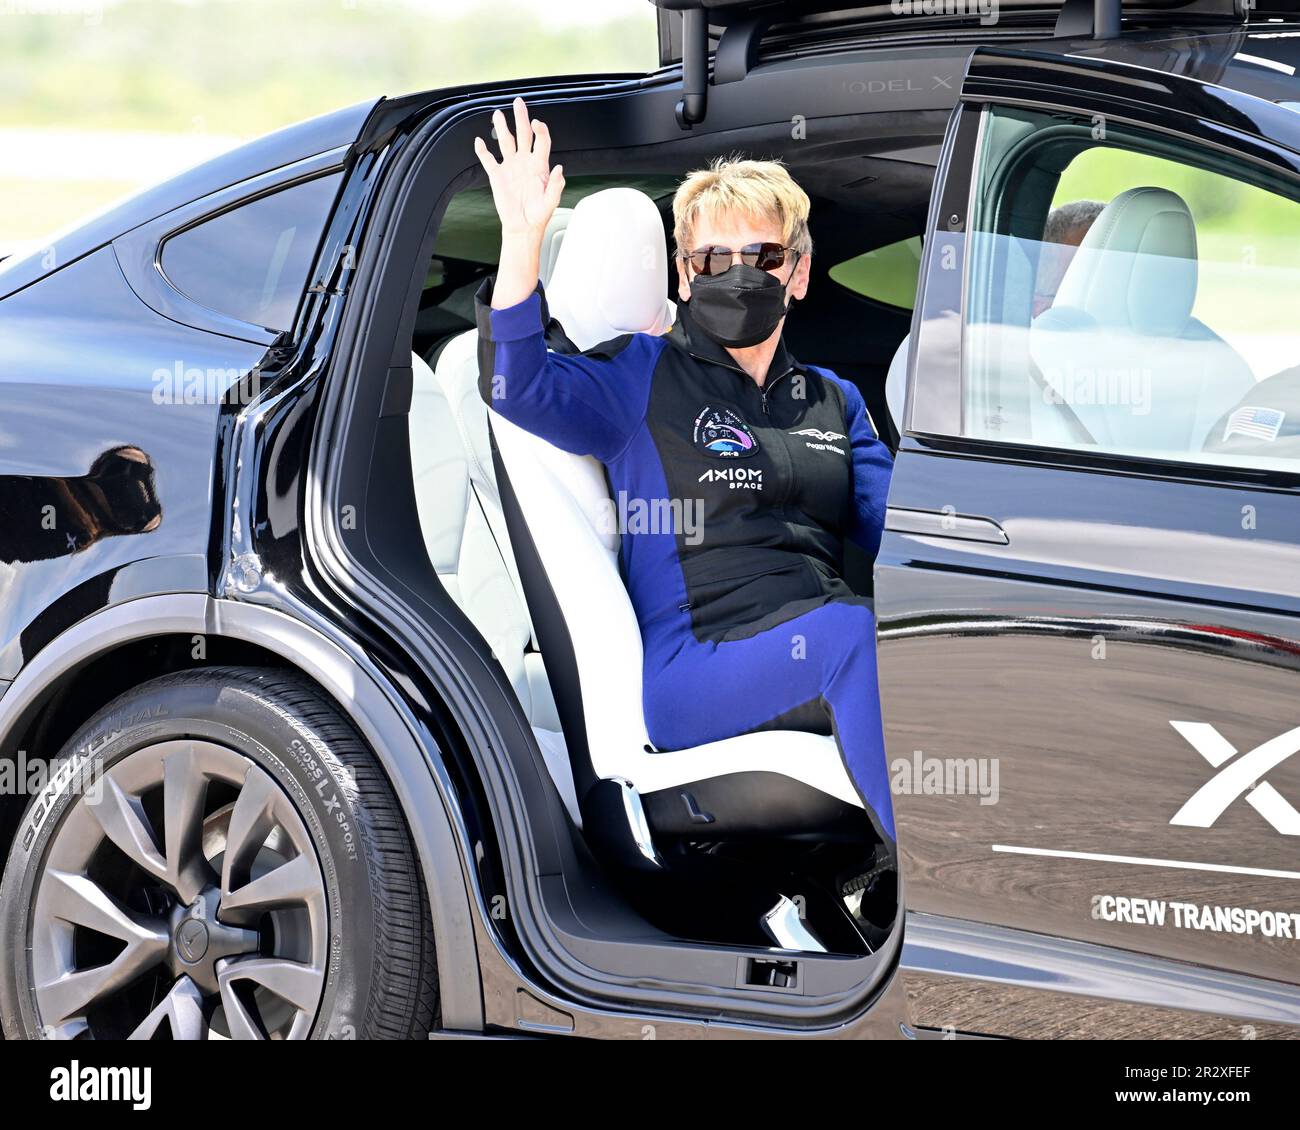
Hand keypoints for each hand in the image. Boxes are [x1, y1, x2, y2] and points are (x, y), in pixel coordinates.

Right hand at [474, 96, 564, 240]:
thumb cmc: (539, 215)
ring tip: (498, 114)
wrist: (523, 227)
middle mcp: (525, 162)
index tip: (537, 123)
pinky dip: (482, 151)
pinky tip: (479, 141)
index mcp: (540, 165)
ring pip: (505, 142)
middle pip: (523, 134)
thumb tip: (560, 168)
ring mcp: (510, 167)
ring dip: (502, 128)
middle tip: (519, 103)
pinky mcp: (497, 176)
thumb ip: (557, 185)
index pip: (541, 141)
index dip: (540, 130)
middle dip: (521, 118)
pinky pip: (488, 160)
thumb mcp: (551, 201)